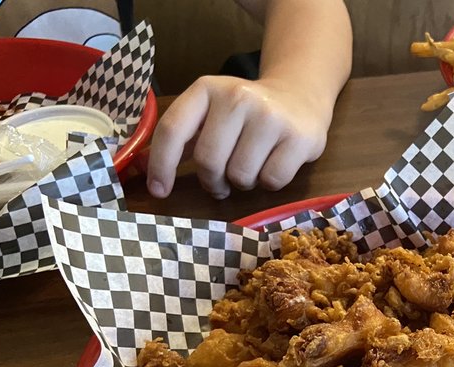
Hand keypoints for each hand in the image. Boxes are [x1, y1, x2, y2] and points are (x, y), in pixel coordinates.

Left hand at [147, 75, 330, 199]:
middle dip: (212, 181)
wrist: (300, 96)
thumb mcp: (213, 112)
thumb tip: (152, 172)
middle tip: (220, 182)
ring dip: (243, 183)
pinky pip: (272, 181)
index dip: (162, 164)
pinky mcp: (298, 137)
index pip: (173, 129)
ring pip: (241, 175)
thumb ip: (186, 136)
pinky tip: (274, 165)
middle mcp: (237, 97)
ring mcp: (270, 116)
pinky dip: (270, 184)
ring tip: (252, 167)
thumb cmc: (248, 114)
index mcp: (207, 89)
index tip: (159, 191)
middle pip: (209, 161)